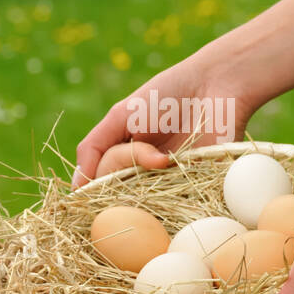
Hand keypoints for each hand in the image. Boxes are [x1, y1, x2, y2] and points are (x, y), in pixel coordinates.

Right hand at [74, 57, 260, 189]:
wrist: (217, 87)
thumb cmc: (168, 94)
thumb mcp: (121, 114)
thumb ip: (94, 146)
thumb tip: (76, 189)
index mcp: (123, 154)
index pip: (97, 178)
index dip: (96, 179)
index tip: (105, 171)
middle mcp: (142, 173)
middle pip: (115, 187)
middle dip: (127, 164)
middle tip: (151, 151)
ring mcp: (167, 182)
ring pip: (139, 198)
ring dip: (147, 175)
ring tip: (165, 158)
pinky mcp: (194, 188)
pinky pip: (172, 206)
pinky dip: (170, 193)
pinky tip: (174, 171)